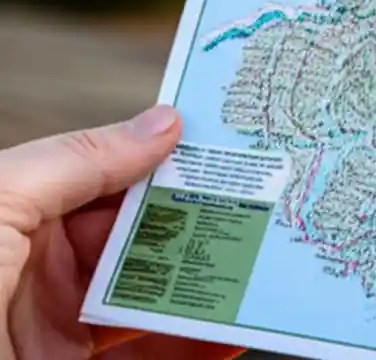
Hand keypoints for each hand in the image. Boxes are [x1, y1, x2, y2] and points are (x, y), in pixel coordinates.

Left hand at [0, 106, 242, 358]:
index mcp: (17, 214)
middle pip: (143, 235)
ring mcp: (61, 326)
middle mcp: (41, 267)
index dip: (169, 159)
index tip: (230, 148)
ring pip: (155, 296)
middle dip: (203, 222)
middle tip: (266, 207)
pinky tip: (234, 330)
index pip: (111, 174)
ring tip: (262, 265)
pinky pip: (157, 354)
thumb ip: (79, 162)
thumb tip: (163, 124)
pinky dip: (201, 344)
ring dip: (210, 283)